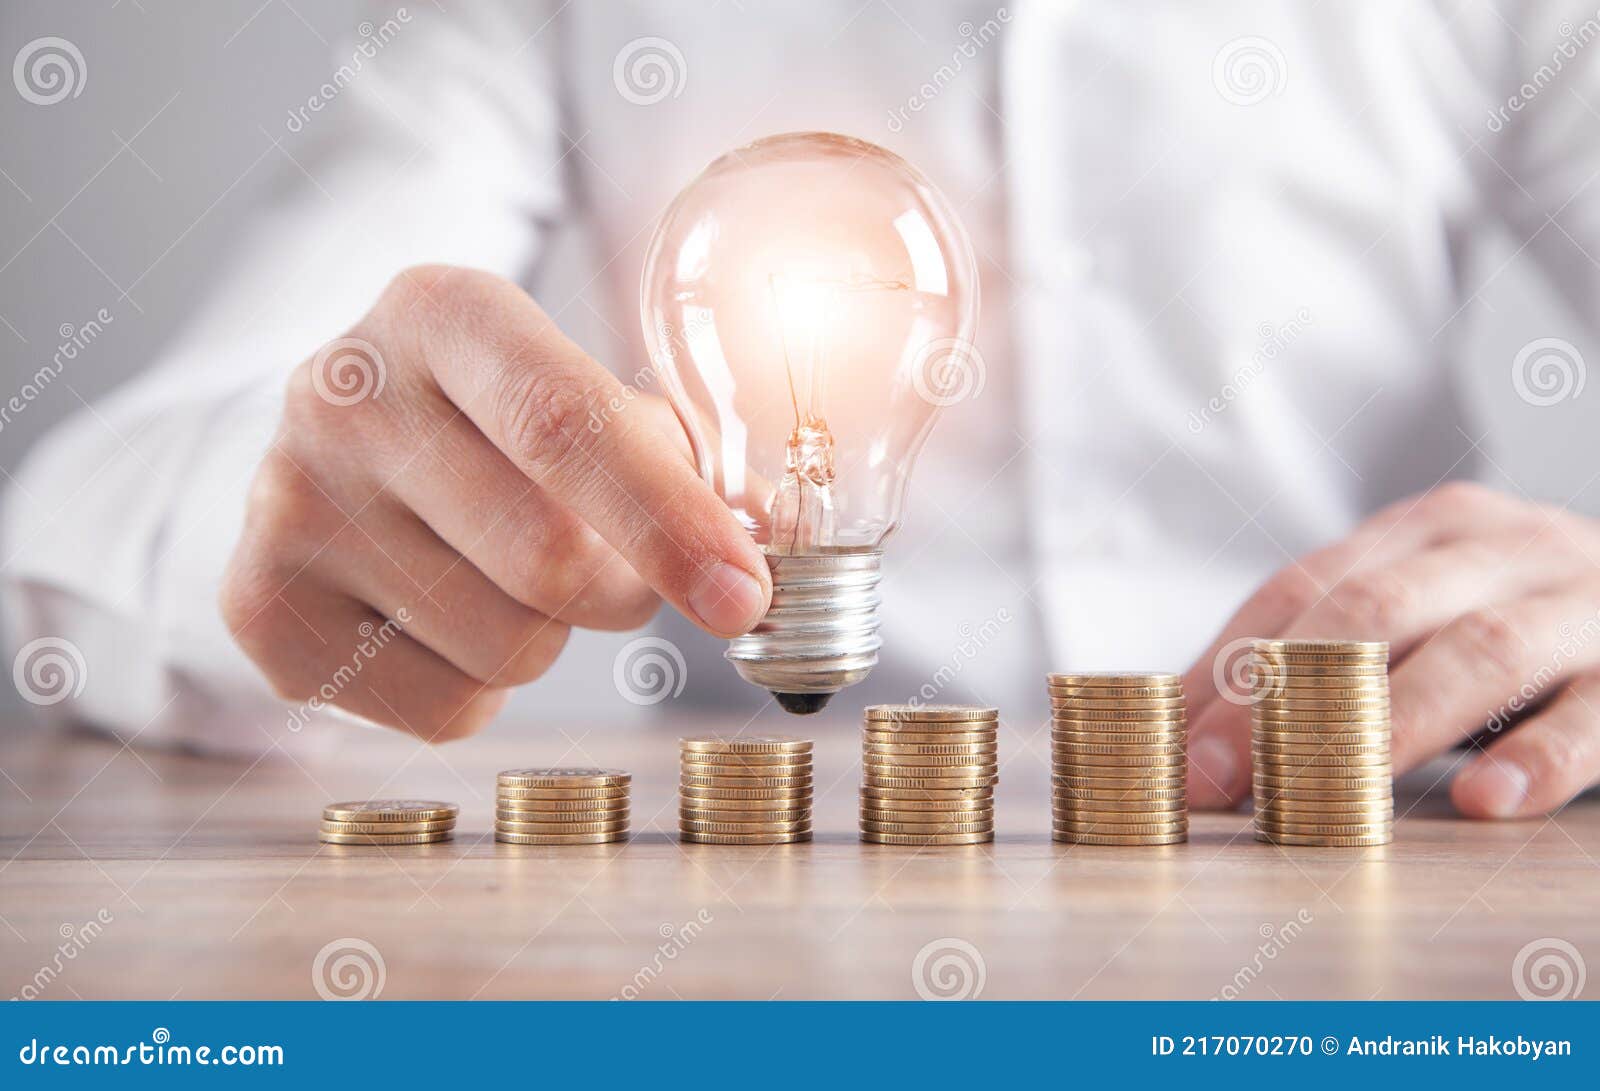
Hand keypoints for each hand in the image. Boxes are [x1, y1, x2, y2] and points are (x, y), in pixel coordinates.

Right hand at [220, 265, 770, 739]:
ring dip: (552, 638)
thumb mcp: (576, 390)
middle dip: (625, 590)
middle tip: (617, 571)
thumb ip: (674, 460)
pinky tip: (448, 618)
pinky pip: (445, 710)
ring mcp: (285, 505)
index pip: (565, 424)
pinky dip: (484, 687)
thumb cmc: (495, 423)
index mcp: (441, 313)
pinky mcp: (260, 608)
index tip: (744, 594)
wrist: (338, 443)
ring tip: (505, 576)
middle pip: (548, 560)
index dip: (670, 520)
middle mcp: (343, 396)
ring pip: (508, 649)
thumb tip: (761, 558)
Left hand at [1182, 482, 1599, 817]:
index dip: (1233, 665)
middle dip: (1286, 696)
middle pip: (1377, 609)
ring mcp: (1581, 607)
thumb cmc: (1520, 623)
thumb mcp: (1424, 615)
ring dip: (1393, 721)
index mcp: (1426, 530)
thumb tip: (1188, 732)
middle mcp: (1500, 551)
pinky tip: (1482, 800)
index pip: (1306, 586)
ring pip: (1480, 650)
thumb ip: (1322, 656)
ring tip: (1330, 787)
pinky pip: (1593, 716)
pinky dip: (1536, 758)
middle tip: (1224, 776)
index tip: (1178, 747)